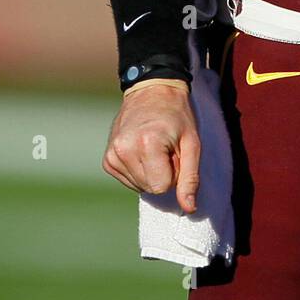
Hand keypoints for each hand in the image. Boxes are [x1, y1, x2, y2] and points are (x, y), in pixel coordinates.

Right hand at [102, 79, 200, 212]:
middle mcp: (124, 150)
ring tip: (154, 147)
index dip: (174, 173)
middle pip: (150, 188)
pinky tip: (141, 150)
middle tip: (165, 148)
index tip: (174, 152)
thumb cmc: (177, 116)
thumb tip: (189, 208)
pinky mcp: (107, 160)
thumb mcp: (192, 143)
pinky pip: (128, 180)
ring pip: (139, 186)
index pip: (162, 187)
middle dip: (163, 173)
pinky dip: (138, 170)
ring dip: (151, 172)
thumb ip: (190, 177)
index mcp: (147, 144)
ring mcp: (112, 155)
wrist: (152, 91)